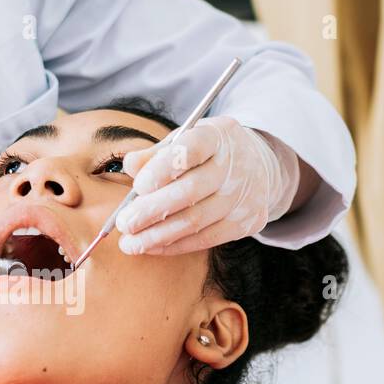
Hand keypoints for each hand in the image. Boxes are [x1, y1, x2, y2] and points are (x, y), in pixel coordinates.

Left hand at [115, 117, 300, 254]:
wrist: (258, 167)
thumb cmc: (208, 153)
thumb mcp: (185, 141)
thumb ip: (155, 153)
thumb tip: (130, 166)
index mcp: (218, 136)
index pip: (190, 150)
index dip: (161, 170)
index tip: (137, 187)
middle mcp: (236, 165)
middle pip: (189, 192)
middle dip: (151, 211)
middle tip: (124, 223)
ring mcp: (244, 196)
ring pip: (195, 221)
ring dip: (157, 235)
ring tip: (130, 243)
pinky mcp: (247, 222)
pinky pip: (206, 239)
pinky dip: (175, 245)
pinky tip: (152, 247)